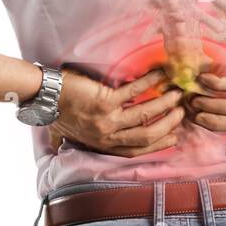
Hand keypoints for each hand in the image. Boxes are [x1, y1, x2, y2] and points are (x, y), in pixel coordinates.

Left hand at [48, 68, 185, 157]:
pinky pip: (134, 92)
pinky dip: (150, 82)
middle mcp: (106, 136)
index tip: (174, 136)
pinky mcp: (104, 101)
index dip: (158, 144)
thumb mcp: (68, 134)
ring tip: (177, 94)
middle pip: (146, 136)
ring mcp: (106, 119)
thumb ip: (79, 141)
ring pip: (144, 115)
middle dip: (167, 125)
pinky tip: (161, 75)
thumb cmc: (55, 113)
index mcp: (102, 145)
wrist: (43, 96)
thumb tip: (77, 147)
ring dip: (164, 104)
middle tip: (181, 113)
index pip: (136, 150)